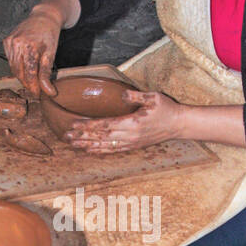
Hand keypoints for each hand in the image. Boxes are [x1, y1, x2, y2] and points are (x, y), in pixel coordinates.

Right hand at [3, 9, 60, 96]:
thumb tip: (49, 92)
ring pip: (13, 67)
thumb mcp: (51, 54)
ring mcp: (10, 42)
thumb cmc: (49, 35)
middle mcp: (17, 44)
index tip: (38, 94)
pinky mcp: (6, 41)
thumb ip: (46, 74)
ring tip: (31, 80)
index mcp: (30, 47)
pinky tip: (24, 66)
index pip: (29, 74)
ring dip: (21, 76)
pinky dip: (17, 66)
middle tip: (34, 89)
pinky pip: (10, 59)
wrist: (43, 17)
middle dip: (27, 83)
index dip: (33, 86)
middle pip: (19, 72)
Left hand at [65, 89, 183, 152]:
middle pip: (101, 138)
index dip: (89, 126)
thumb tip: (122, 95)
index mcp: (133, 124)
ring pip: (105, 146)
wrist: (178, 125)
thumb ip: (137, 96)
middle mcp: (130, 136)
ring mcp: (131, 143)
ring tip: (73, 144)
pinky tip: (89, 150)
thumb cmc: (166, 108)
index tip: (75, 125)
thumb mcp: (154, 97)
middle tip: (67, 136)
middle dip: (83, 137)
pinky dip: (100, 151)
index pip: (105, 126)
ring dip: (88, 145)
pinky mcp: (133, 146)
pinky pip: (113, 150)